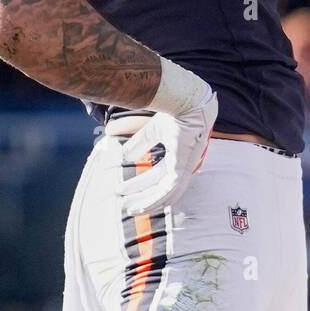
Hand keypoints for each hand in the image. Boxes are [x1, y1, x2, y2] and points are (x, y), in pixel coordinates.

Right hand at [118, 93, 218, 214]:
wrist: (186, 102)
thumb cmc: (174, 113)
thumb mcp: (152, 131)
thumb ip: (139, 143)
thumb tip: (124, 154)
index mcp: (178, 155)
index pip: (159, 176)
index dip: (142, 184)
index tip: (124, 190)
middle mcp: (183, 164)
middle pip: (161, 187)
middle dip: (142, 196)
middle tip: (124, 204)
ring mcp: (185, 167)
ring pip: (166, 194)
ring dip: (147, 202)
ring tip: (130, 208)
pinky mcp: (183, 168)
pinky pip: (169, 191)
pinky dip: (155, 200)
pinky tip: (142, 205)